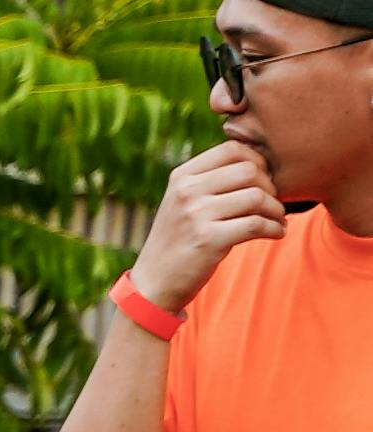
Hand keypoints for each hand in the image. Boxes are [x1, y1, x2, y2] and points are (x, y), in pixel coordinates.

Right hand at [132, 138, 285, 318]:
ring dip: (277, 209)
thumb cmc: (179, 239)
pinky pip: (257, 224)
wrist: (154, 282)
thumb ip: (212, 180)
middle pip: (249, 170)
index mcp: (181, 177)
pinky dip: (276, 229)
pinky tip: (276, 233)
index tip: (263, 180)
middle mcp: (186, 192)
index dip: (258, 160)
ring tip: (277, 220)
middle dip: (270, 186)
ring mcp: (196, 215)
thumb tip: (261, 161)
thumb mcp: (184, 202)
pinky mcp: (209, 240)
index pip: (232, 149)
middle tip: (272, 203)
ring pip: (257, 197)